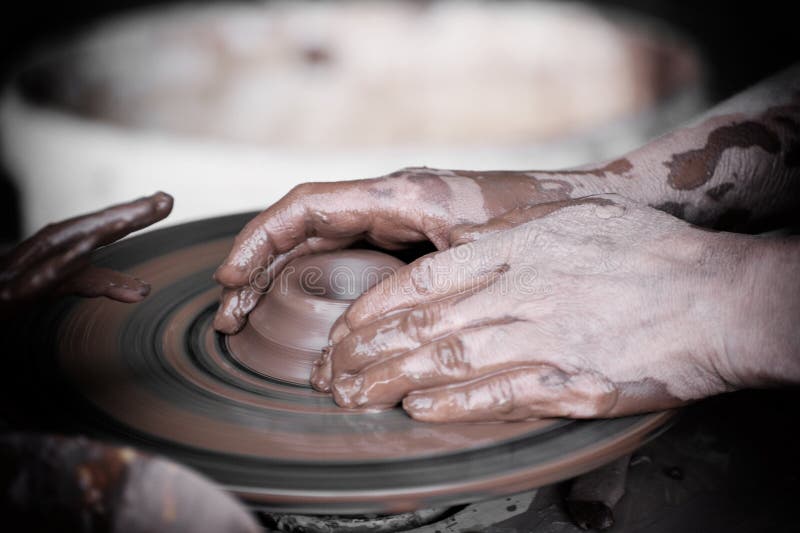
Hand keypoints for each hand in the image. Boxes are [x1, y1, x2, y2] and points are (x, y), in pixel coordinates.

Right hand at [0, 192, 172, 312]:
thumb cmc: (19, 287)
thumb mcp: (65, 283)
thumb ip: (101, 282)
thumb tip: (145, 289)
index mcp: (63, 247)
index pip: (104, 228)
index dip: (135, 214)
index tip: (167, 200)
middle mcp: (47, 251)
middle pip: (89, 227)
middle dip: (126, 213)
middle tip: (164, 201)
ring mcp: (26, 270)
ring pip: (63, 244)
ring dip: (97, 230)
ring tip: (131, 219)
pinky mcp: (11, 293)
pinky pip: (37, 279)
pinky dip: (58, 265)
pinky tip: (80, 253)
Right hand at [213, 167, 593, 333]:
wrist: (591, 208)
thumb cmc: (542, 218)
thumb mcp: (481, 250)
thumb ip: (426, 280)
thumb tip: (367, 333)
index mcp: (401, 195)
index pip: (308, 207)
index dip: (261, 241)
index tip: (230, 277)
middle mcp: (394, 206)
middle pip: (305, 231)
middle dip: (260, 270)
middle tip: (229, 316)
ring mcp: (402, 225)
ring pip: (324, 248)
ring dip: (283, 282)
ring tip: (249, 321)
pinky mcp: (415, 245)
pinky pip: (352, 263)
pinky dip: (321, 289)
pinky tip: (309, 321)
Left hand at [312, 194, 750, 420]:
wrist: (717, 297)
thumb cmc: (645, 254)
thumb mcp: (568, 225)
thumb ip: (508, 245)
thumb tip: (456, 264)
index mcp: (516, 253)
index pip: (420, 281)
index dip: (371, 310)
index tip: (343, 330)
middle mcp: (520, 295)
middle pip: (420, 327)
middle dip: (364, 353)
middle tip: (328, 374)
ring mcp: (544, 341)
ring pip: (446, 363)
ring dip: (391, 382)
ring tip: (353, 397)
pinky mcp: (572, 385)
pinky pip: (499, 397)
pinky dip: (453, 406)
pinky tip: (419, 411)